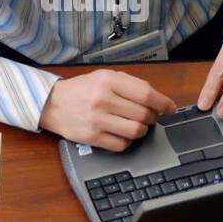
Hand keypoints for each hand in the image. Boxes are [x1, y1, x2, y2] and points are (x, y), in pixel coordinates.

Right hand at [39, 69, 176, 151]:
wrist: (52, 103)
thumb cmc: (82, 90)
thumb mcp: (105, 76)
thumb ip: (131, 85)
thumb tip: (157, 99)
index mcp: (108, 80)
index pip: (146, 95)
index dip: (163, 103)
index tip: (170, 108)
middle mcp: (103, 99)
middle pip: (144, 114)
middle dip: (153, 117)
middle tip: (150, 116)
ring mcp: (97, 120)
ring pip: (136, 131)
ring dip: (142, 130)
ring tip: (137, 125)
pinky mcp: (92, 137)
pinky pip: (122, 144)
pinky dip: (128, 141)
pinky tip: (123, 133)